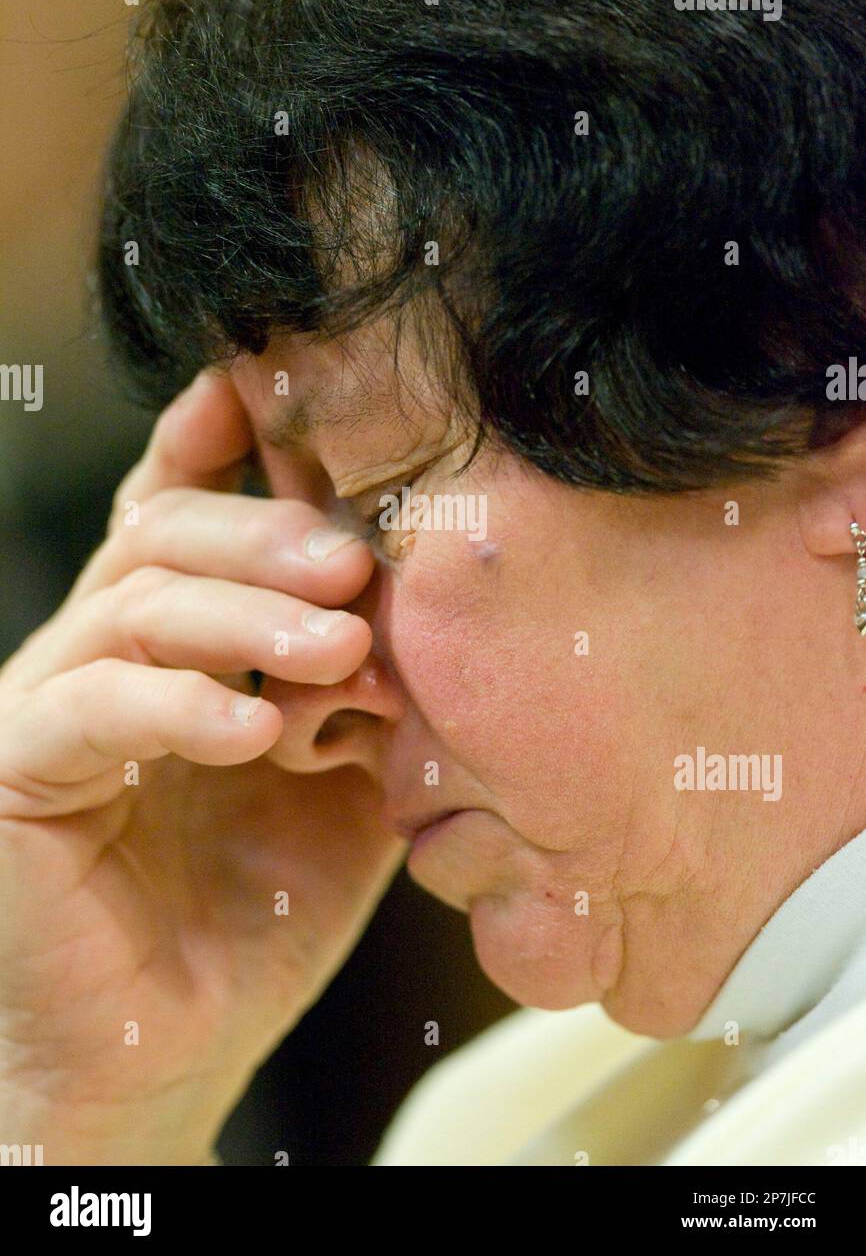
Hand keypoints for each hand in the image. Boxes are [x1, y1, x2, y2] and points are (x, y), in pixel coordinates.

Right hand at [0, 370, 404, 1162]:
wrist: (168, 1052)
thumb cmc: (256, 916)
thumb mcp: (343, 785)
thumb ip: (370, 690)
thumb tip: (426, 605)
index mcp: (178, 641)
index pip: (190, 508)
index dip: (229, 440)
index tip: (286, 392)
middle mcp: (104, 651)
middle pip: (167, 534)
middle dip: (267, 533)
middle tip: (357, 562)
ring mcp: (52, 704)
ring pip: (133, 602)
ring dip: (243, 614)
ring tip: (337, 649)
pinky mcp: (16, 771)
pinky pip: (92, 707)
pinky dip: (181, 706)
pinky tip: (257, 730)